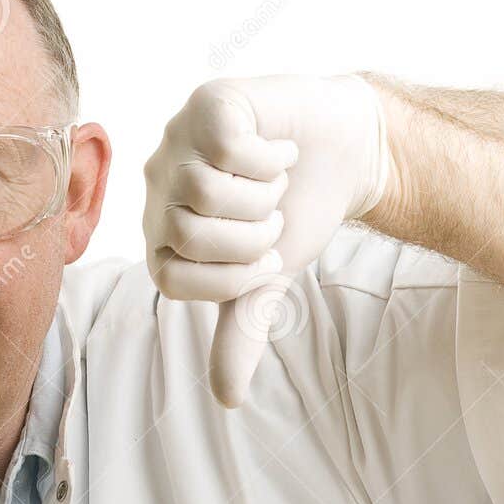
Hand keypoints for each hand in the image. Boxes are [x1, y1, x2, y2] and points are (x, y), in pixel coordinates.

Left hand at [143, 74, 390, 405]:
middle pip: (187, 232)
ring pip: (203, 190)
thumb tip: (228, 400)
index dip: (229, 277)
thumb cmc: (298, 214)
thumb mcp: (268, 280)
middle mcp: (159, 188)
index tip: (266, 260)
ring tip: (277, 184)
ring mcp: (179, 141)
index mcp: (164, 236)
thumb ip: (242, 331)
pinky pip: (225, 147)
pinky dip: (270, 159)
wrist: (345, 155)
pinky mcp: (209, 104)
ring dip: (263, 197)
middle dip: (251, 237)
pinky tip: (281, 152)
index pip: (171, 277)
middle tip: (274, 218)